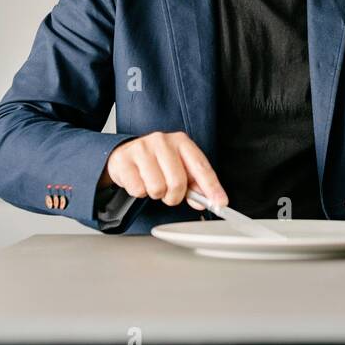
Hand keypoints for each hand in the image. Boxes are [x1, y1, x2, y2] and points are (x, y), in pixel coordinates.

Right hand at [98, 131, 227, 207]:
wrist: (126, 154)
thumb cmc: (156, 162)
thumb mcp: (178, 166)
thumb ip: (195, 184)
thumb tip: (205, 200)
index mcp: (181, 142)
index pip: (201, 167)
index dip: (212, 188)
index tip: (220, 203)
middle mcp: (162, 141)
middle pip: (177, 182)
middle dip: (174, 196)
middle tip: (169, 193)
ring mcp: (142, 149)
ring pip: (157, 189)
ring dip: (156, 194)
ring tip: (152, 183)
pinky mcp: (124, 160)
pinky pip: (138, 190)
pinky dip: (140, 192)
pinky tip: (139, 181)